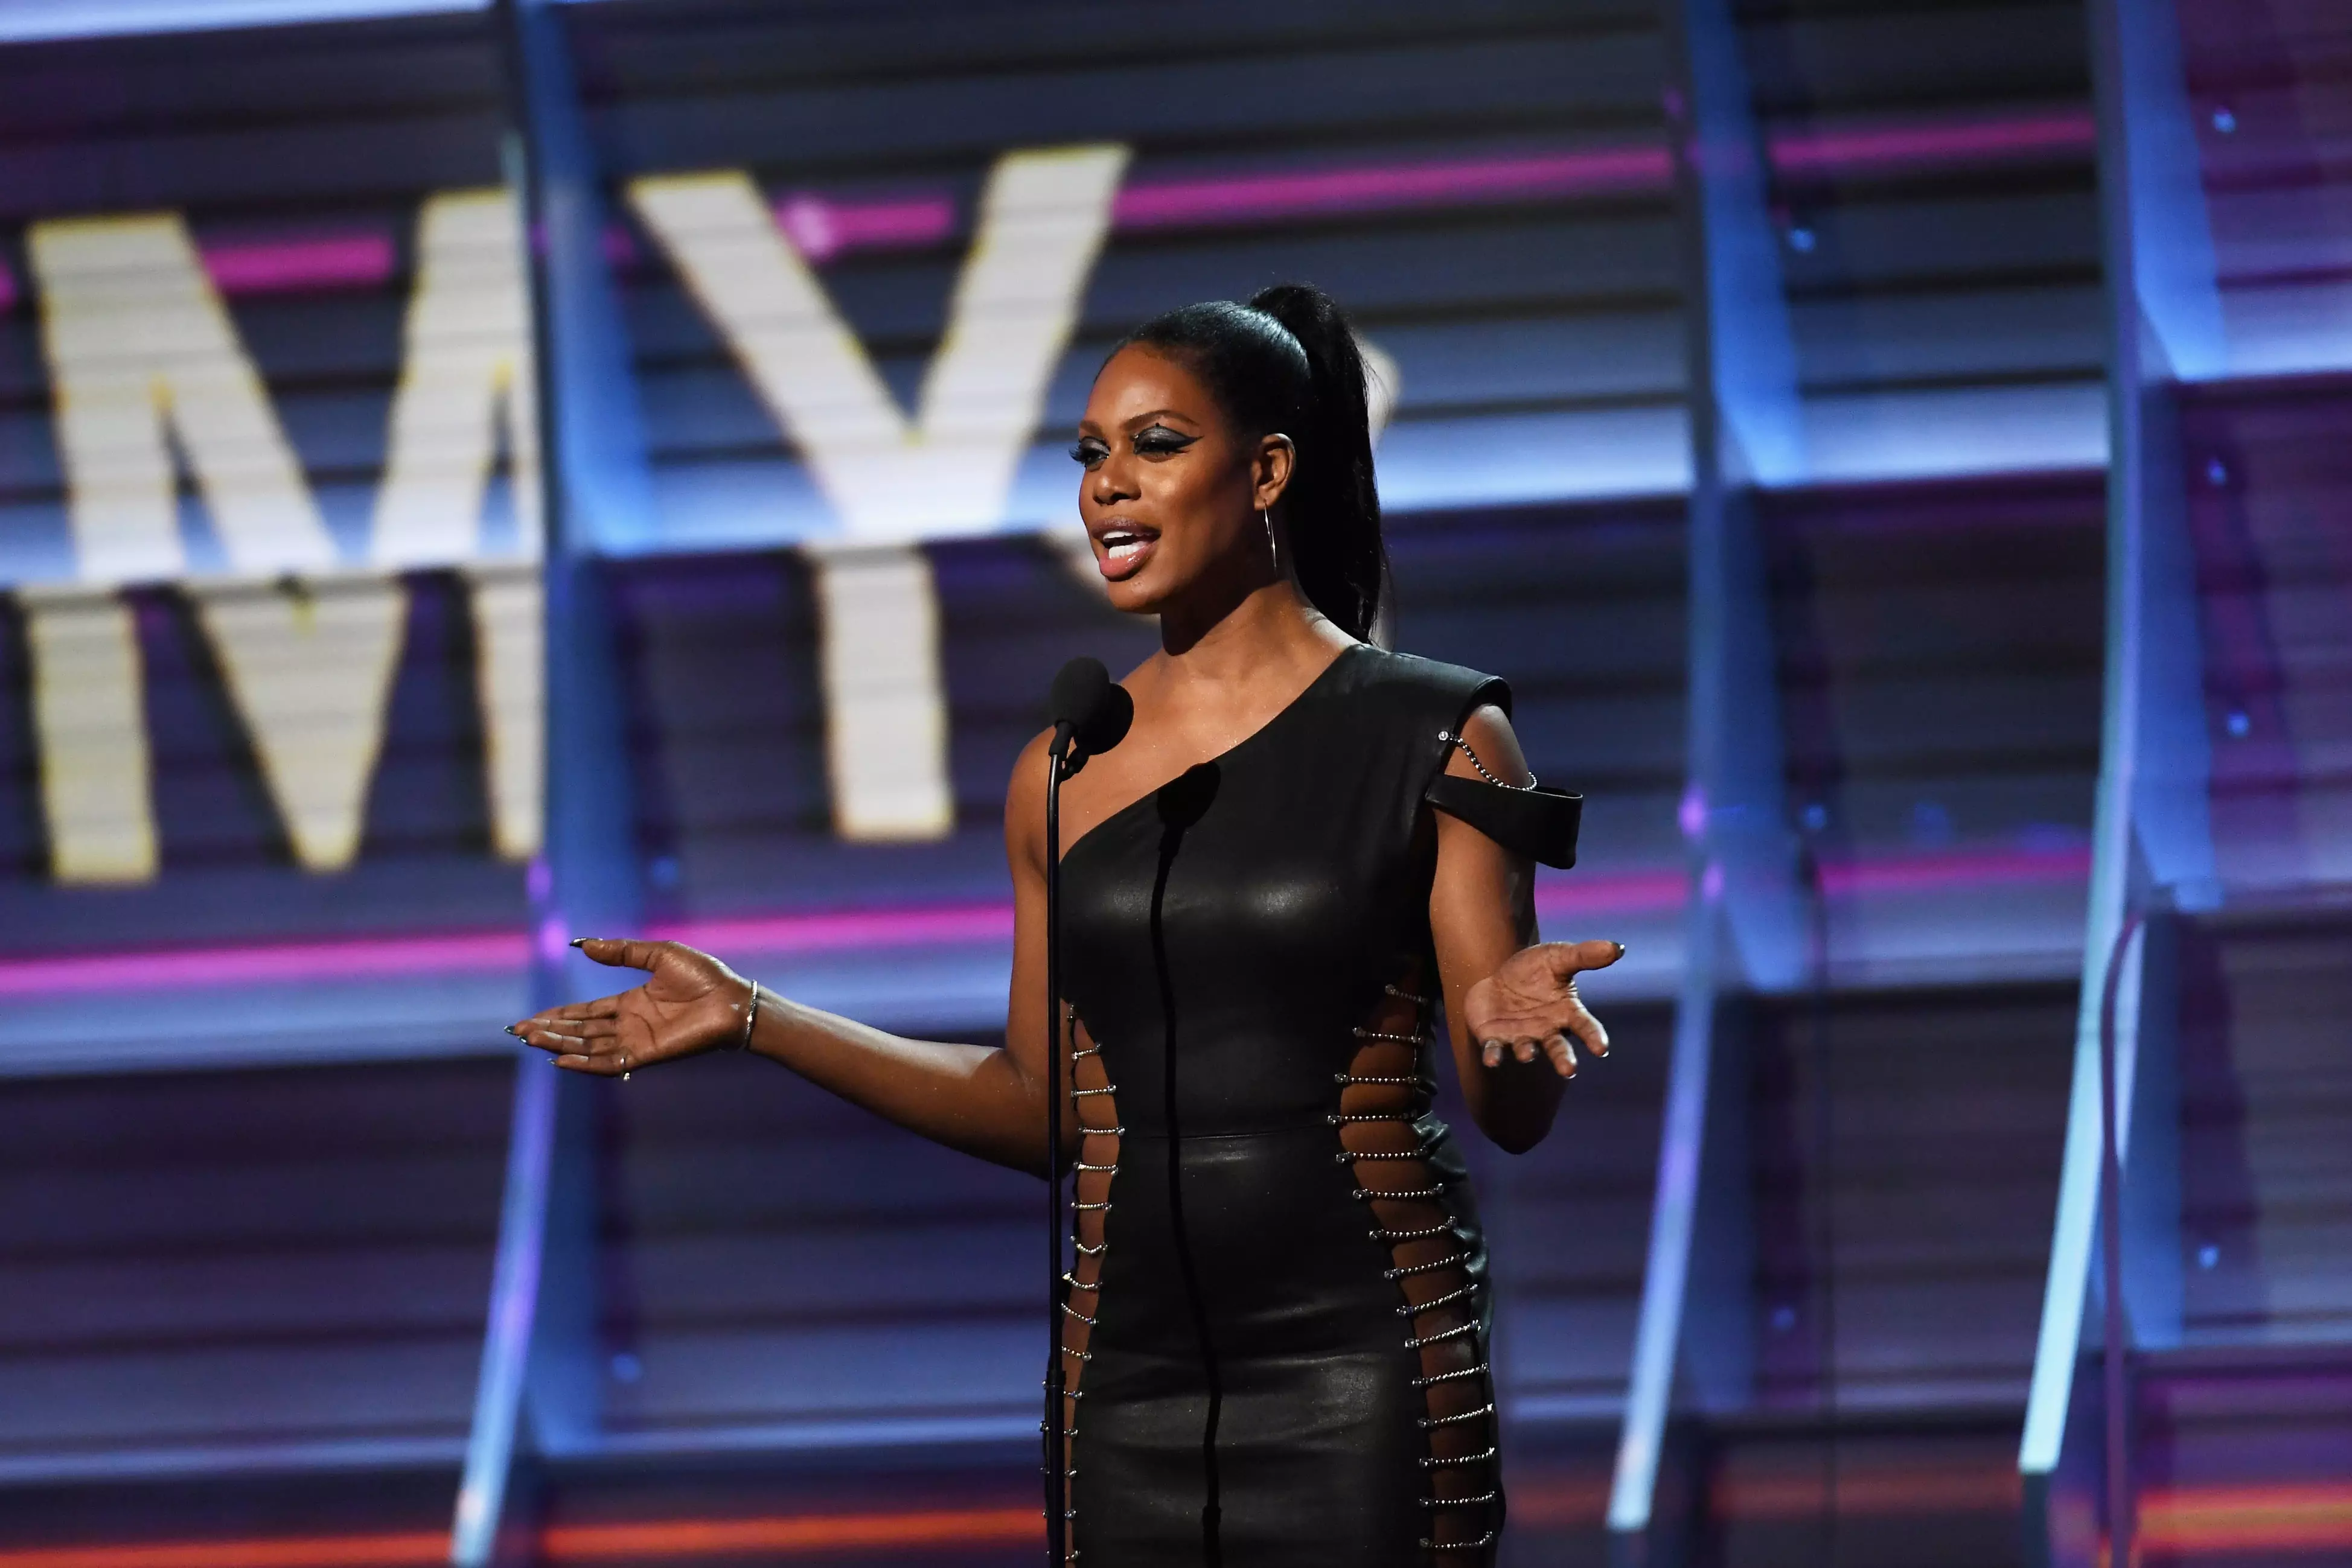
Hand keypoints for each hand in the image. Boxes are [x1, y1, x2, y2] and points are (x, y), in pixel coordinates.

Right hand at [509, 938, 754, 1076]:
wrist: (732, 998)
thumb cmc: (704, 975)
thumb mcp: (658, 954)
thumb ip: (621, 950)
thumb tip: (583, 944)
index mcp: (632, 1002)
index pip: (586, 1012)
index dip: (559, 1015)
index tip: (531, 1018)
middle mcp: (630, 1024)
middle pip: (581, 1030)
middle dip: (550, 1031)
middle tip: (519, 1031)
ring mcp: (636, 1040)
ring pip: (588, 1046)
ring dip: (559, 1043)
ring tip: (531, 1039)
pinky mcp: (646, 1054)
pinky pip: (609, 1062)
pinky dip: (585, 1062)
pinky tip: (561, 1058)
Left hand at [1462, 939, 1623, 1077]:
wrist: (1497, 976)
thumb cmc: (1534, 970)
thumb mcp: (1558, 957)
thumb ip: (1584, 955)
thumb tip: (1617, 948)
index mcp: (1566, 1012)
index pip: (1584, 1025)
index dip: (1593, 1037)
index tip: (1601, 1048)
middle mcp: (1546, 1030)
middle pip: (1558, 1048)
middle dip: (1564, 1059)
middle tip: (1569, 1070)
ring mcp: (1521, 1036)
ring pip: (1527, 1050)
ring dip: (1527, 1053)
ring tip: (1527, 1054)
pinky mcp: (1495, 1039)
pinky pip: (1495, 1050)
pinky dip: (1494, 1055)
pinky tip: (1492, 1060)